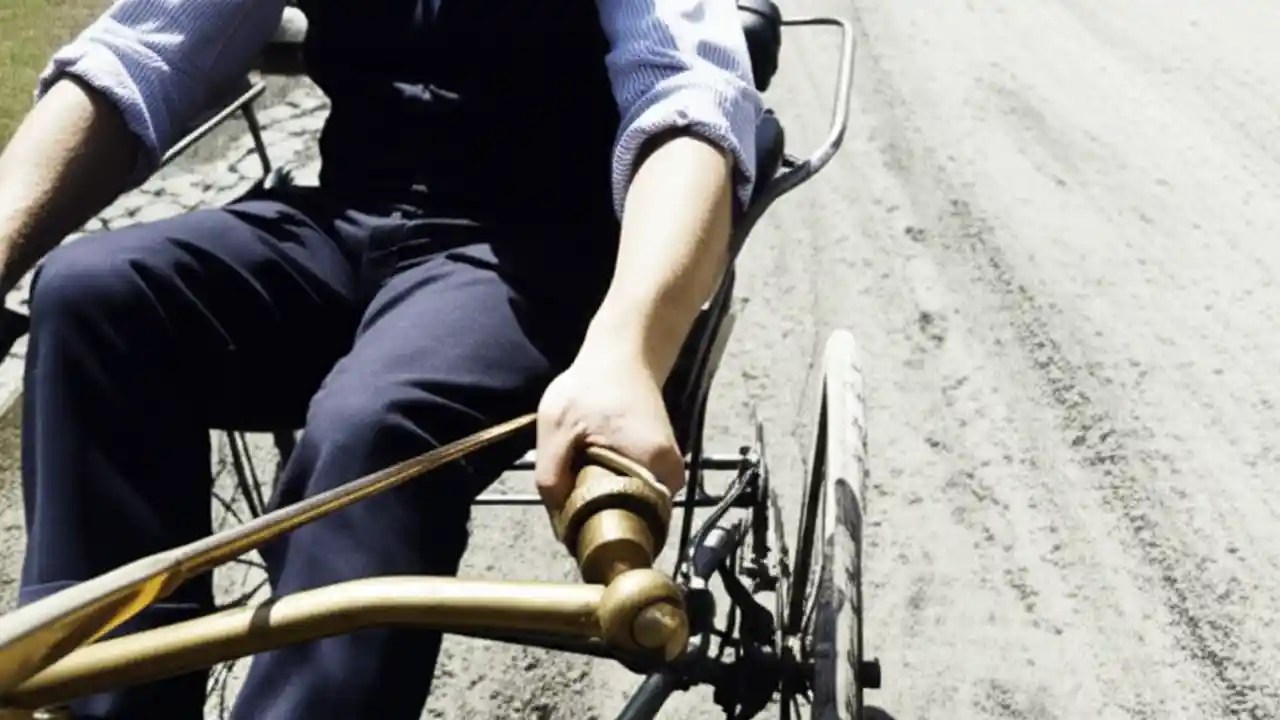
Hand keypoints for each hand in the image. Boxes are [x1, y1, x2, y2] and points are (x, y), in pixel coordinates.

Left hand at [534, 348, 684, 516]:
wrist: (622, 355)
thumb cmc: (590, 386)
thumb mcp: (556, 428)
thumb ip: (552, 478)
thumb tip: (559, 525)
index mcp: (655, 467)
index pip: (632, 526)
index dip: (599, 533)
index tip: (574, 529)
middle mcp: (671, 475)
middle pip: (633, 519)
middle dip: (600, 518)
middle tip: (571, 502)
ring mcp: (669, 471)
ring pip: (634, 506)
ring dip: (606, 501)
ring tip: (580, 482)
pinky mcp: (662, 465)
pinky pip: (636, 491)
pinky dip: (614, 488)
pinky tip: (593, 472)